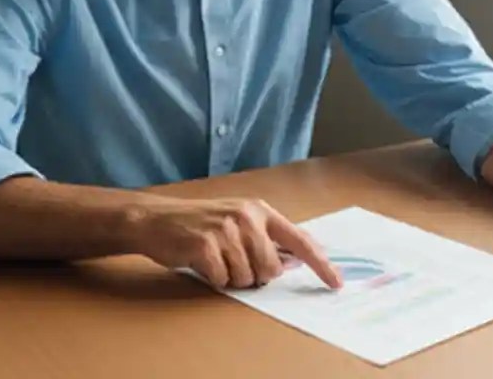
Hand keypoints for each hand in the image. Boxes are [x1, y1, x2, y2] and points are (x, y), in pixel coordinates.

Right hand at [125, 197, 342, 289]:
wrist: (156, 219)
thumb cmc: (199, 224)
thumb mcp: (237, 222)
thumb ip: (265, 239)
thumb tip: (291, 264)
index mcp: (260, 211)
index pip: (300, 240)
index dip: (320, 263)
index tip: (336, 282)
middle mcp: (247, 217)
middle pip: (270, 270)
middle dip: (254, 275)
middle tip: (232, 262)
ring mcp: (226, 229)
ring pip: (246, 278)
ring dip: (230, 277)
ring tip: (214, 258)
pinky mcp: (205, 245)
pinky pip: (223, 280)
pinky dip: (213, 278)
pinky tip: (201, 261)